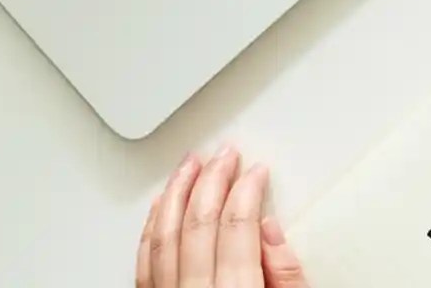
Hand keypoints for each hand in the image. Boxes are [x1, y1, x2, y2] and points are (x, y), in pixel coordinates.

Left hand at [136, 146, 310, 287]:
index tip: (257, 171)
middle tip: (226, 154)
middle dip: (213, 179)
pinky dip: (152, 225)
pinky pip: (144, 259)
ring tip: (191, 164)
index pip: (237, 228)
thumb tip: (272, 232)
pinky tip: (162, 203)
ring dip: (177, 191)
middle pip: (199, 223)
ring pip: (164, 235)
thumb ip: (287, 277)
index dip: (247, 191)